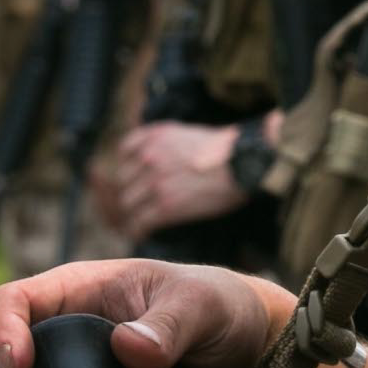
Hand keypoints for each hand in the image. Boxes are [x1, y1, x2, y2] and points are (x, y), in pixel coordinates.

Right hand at [0, 258, 278, 367]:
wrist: (249, 351)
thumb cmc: (220, 307)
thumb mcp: (200, 305)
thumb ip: (169, 324)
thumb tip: (128, 348)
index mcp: (79, 292)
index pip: (16, 300)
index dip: (2, 329)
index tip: (16, 364)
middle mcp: (67, 336)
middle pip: (12, 367)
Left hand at [111, 121, 244, 234]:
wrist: (243, 163)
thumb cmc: (225, 151)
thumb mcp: (188, 134)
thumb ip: (166, 144)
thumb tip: (156, 162)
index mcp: (155, 136)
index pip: (125, 151)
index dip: (130, 166)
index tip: (135, 178)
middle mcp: (150, 156)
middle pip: (124, 179)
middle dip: (130, 191)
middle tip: (137, 203)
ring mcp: (155, 181)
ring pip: (128, 202)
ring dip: (132, 213)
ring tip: (137, 222)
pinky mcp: (165, 206)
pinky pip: (140, 221)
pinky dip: (137, 229)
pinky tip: (141, 233)